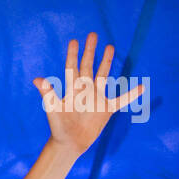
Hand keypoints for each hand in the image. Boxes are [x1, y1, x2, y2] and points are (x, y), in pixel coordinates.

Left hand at [33, 33, 143, 157]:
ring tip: (110, 46)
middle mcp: (85, 90)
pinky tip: (142, 86)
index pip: (72, 68)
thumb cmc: (59, 127)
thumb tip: (36, 80)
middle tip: (93, 34)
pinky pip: (122, 100)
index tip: (74, 41)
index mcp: (72, 89)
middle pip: (88, 66)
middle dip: (90, 51)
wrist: (70, 144)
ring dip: (106, 62)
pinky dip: (131, 94)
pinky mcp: (106, 109)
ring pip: (103, 75)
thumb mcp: (53, 109)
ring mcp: (96, 98)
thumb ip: (48, 93)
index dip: (73, 55)